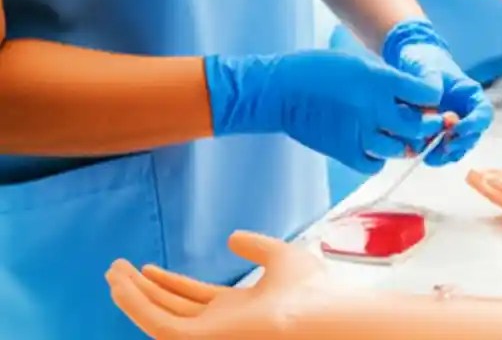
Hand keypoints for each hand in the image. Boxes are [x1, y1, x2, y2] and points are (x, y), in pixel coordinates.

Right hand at [107, 231, 336, 339]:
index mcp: (240, 310)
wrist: (322, 314)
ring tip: (113, 273)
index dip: (169, 284)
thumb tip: (233, 238)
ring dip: (133, 296)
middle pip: (171, 308)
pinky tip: (121, 286)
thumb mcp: (281, 258)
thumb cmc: (313, 291)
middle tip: (118, 269)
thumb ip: (256, 248)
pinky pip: (157, 325)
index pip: (194, 299)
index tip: (148, 268)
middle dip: (144, 289)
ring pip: (159, 317)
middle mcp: (221, 327)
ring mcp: (209, 335)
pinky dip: (136, 306)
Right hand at [205, 51, 441, 174]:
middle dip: (428, 124)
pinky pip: (376, 164)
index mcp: (380, 80)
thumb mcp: (361, 63)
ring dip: (405, 142)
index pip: (427, 93)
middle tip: (426, 120)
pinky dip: (380, 157)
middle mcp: (374, 108)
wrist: (281, 90)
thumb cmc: (319, 70)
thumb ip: (390, 80)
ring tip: (399, 133)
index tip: (430, 96)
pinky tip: (375, 145)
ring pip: (402, 148)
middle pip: (420, 126)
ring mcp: (360, 133)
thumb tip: (417, 93)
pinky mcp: (345, 152)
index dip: (433, 95)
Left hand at [383, 20, 493, 165]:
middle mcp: (465, 113)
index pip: (483, 113)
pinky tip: (421, 152)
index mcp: (470, 95)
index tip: (456, 129)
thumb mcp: (426, 67)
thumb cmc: (422, 62)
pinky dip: (434, 156)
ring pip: (459, 148)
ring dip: (447, 154)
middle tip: (443, 146)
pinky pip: (441, 152)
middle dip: (460, 144)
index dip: (475, 124)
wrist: (408, 66)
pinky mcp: (436, 136)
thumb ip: (430, 81)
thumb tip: (435, 99)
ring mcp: (452, 126)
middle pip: (473, 135)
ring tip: (431, 154)